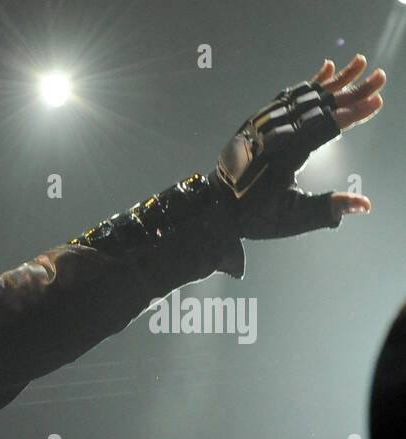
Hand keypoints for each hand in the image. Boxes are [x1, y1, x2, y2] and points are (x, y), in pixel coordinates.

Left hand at [212, 55, 386, 237]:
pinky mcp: (258, 121)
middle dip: (351, 91)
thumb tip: (365, 205)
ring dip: (333, 81)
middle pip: (318, 106)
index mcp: (284, 156)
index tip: (376, 103)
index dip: (352, 115)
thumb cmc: (254, 215)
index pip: (324, 128)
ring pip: (303, 96)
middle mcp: (273, 134)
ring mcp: (263, 124)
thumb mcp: (291, 217)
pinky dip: (307, 84)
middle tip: (381, 77)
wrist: (214, 207)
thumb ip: (328, 210)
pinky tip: (326, 70)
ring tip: (359, 63)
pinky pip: (286, 96)